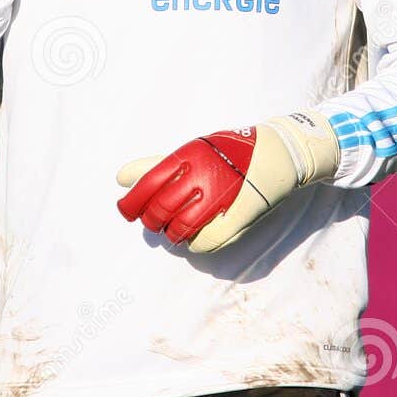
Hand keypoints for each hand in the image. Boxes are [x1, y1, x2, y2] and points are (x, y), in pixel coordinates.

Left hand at [116, 111, 340, 252]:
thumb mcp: (192, 152)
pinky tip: (193, 232)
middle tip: (152, 219)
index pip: (148, 185)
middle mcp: (203, 177)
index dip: (131, 202)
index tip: (127, 210)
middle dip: (150, 219)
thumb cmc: (227, 154)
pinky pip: (200, 244)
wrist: (277, 157)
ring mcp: (220, 201)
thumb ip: (155, 166)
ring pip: (177, 230)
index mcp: (189, 156)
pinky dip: (191, 242)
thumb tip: (120, 178)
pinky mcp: (235, 222)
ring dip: (170, 231)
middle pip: (159, 211)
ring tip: (173, 224)